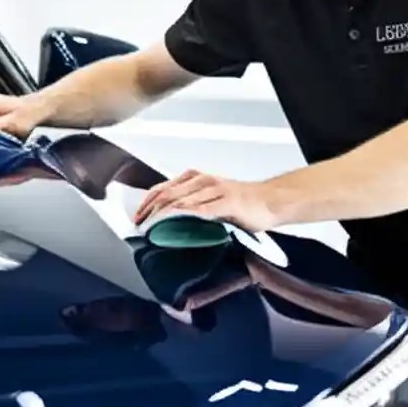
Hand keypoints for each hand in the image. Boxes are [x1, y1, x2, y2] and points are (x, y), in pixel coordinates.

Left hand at [133, 169, 281, 232]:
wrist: (271, 200)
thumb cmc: (243, 202)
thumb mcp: (211, 200)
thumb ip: (191, 206)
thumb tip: (168, 221)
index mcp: (196, 179)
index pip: (162, 188)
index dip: (146, 203)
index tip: (137, 217)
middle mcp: (202, 181)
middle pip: (168, 194)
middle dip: (150, 211)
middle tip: (140, 226)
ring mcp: (215, 190)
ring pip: (182, 200)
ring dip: (163, 215)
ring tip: (152, 227)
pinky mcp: (227, 202)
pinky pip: (203, 209)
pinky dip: (187, 216)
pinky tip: (176, 222)